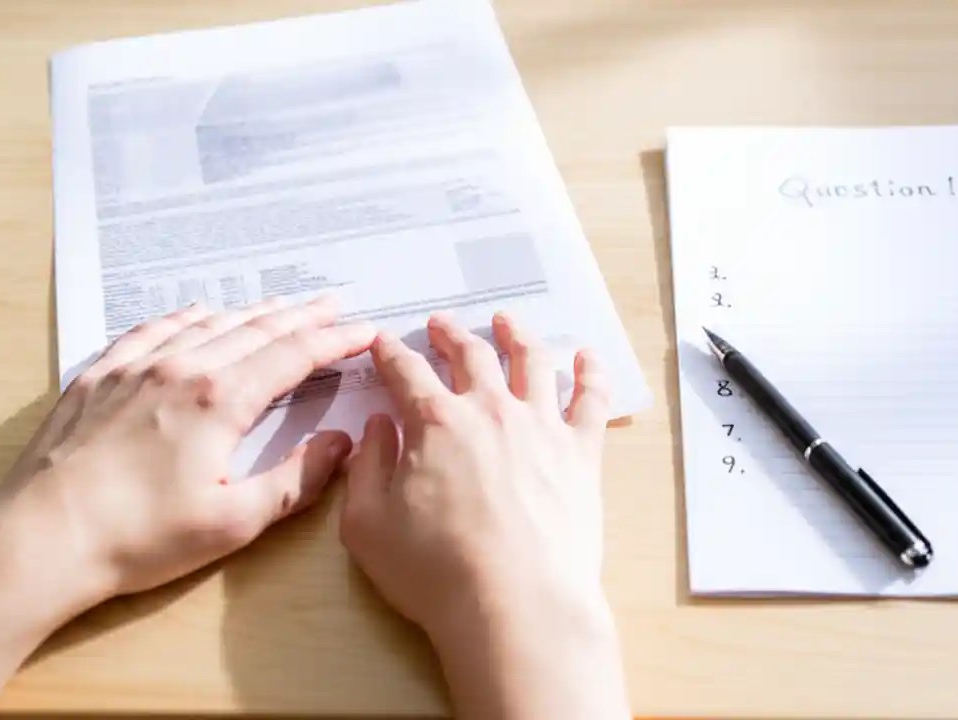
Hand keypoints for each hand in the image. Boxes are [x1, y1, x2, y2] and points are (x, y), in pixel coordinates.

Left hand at [0, 295, 374, 719]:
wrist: (41, 540)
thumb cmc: (138, 539)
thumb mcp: (234, 522)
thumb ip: (297, 480)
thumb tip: (342, 444)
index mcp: (222, 401)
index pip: (293, 356)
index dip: (336, 341)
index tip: (365, 332)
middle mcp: (182, 370)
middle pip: (256, 330)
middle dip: (302, 316)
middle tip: (334, 304)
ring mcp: (135, 368)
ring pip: (206, 325)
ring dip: (251, 313)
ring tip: (280, 305)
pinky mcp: (97, 378)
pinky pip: (151, 330)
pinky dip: (185, 317)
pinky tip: (197, 314)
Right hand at [340, 313, 628, 719]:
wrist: (516, 604)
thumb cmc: (436, 572)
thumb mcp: (367, 525)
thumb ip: (366, 467)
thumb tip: (377, 427)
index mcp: (435, 422)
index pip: (406, 372)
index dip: (390, 354)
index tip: (383, 342)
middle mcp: (491, 410)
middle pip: (470, 355)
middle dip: (450, 334)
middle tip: (440, 324)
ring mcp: (542, 427)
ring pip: (531, 361)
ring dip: (516, 335)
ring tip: (507, 321)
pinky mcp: (582, 453)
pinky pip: (591, 399)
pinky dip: (590, 371)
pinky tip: (586, 356)